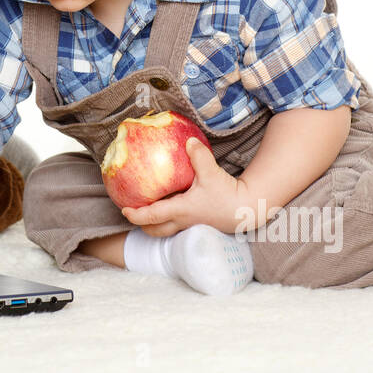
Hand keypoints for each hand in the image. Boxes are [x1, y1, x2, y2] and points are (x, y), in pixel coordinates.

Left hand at [121, 138, 252, 236]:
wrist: (248, 210)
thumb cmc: (228, 193)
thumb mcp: (212, 173)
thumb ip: (199, 156)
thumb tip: (188, 141)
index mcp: (181, 210)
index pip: (152, 216)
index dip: (136, 214)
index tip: (124, 210)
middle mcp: (183, 222)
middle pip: (155, 230)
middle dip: (141, 224)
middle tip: (132, 213)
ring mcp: (192, 226)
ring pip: (166, 231)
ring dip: (154, 225)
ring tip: (147, 213)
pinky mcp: (200, 226)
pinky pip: (178, 227)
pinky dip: (168, 221)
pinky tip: (170, 208)